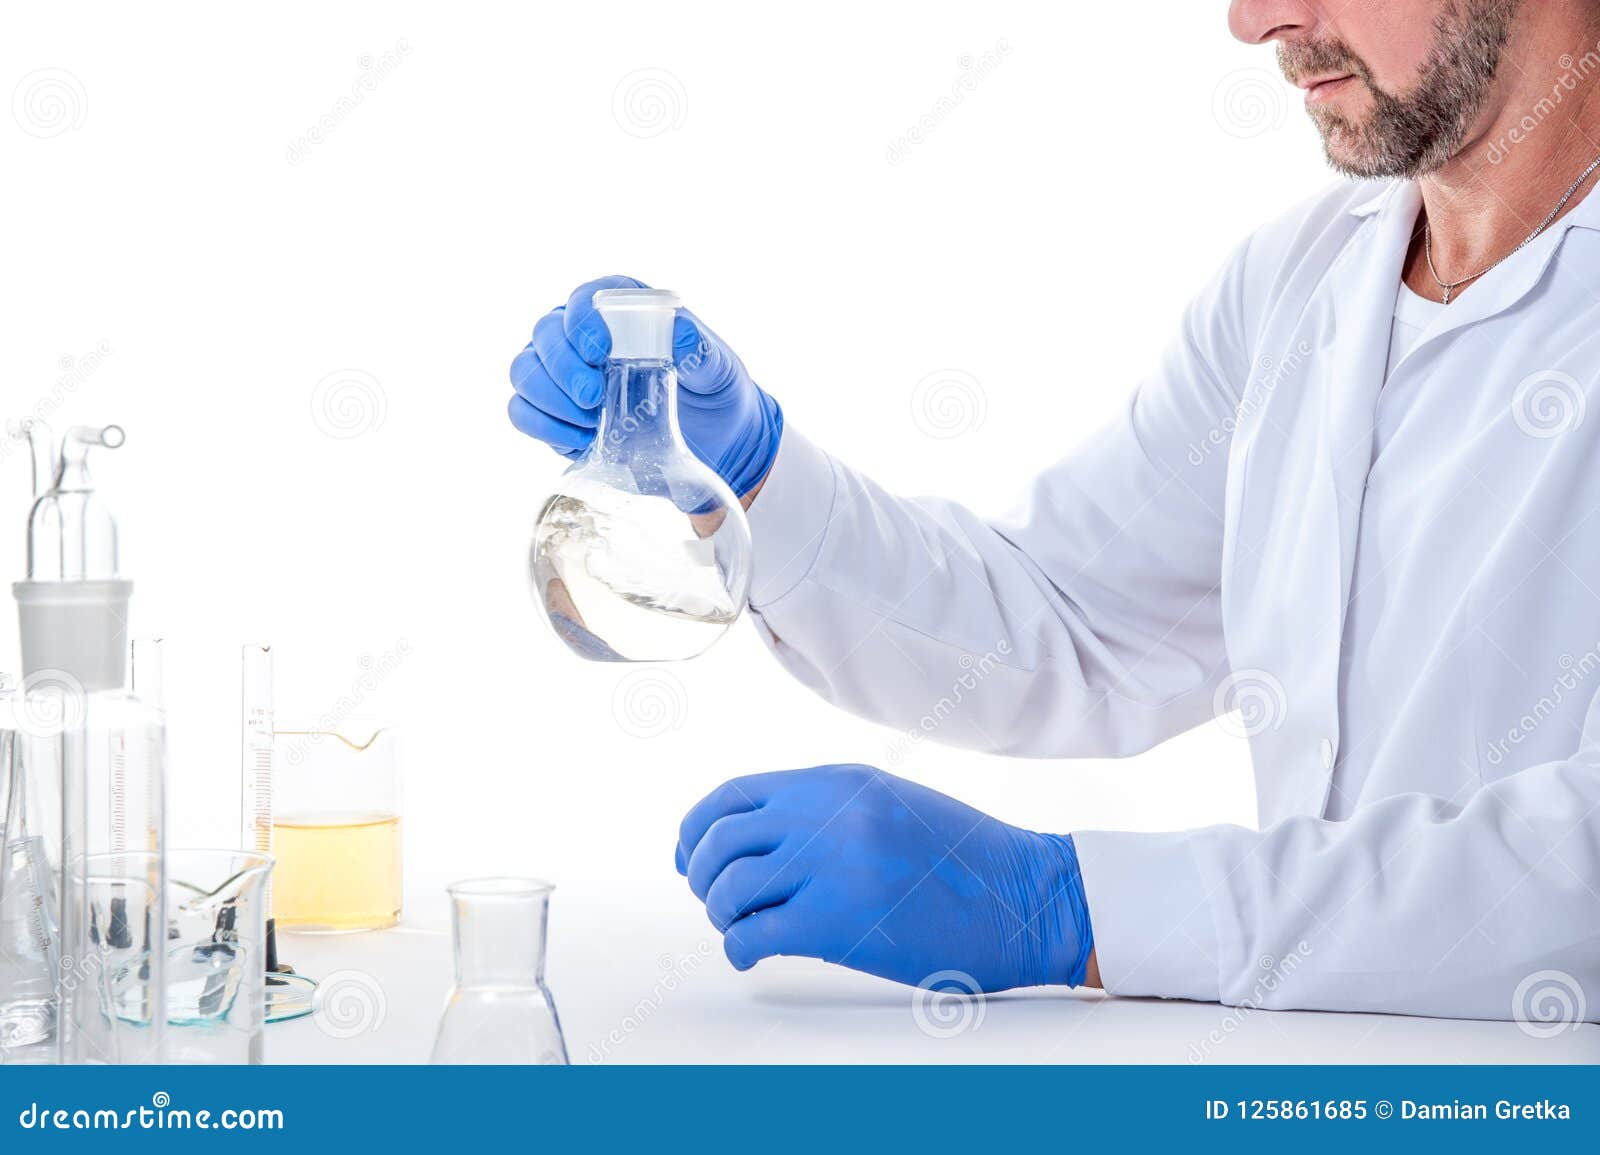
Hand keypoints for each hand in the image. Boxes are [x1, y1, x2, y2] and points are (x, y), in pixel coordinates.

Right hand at [508, 274, 782, 495]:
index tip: (600, 348)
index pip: (584, 299)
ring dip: (548, 399)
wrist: (716, 442)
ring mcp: (564, 376)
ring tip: (590, 423)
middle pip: (544, 335)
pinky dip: (543, 427)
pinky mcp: (557, 414)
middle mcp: (583, 336)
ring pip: (525, 373)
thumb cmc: (715, 392)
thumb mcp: (720, 369)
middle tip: (593, 396)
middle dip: (561, 367)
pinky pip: (524, 413)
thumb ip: (702, 350)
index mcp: (621, 309)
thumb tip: (679, 331)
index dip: (581, 319)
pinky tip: (579, 439)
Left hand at [675, 764, 1094, 990]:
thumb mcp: (890, 802)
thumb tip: (761, 836)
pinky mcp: (838, 921)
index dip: (698, 829)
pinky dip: (738, 949)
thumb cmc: (967, 860)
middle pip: (719, 840)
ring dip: (722, 915)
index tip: (694, 858)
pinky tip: (751, 955)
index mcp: (837, 781)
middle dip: (702, 876)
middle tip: (717, 901)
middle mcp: (826, 814)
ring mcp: (831, 865)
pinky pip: (752, 934)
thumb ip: (827, 809)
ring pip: (728, 888)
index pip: (733, 795)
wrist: (1027, 897)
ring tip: (740, 929)